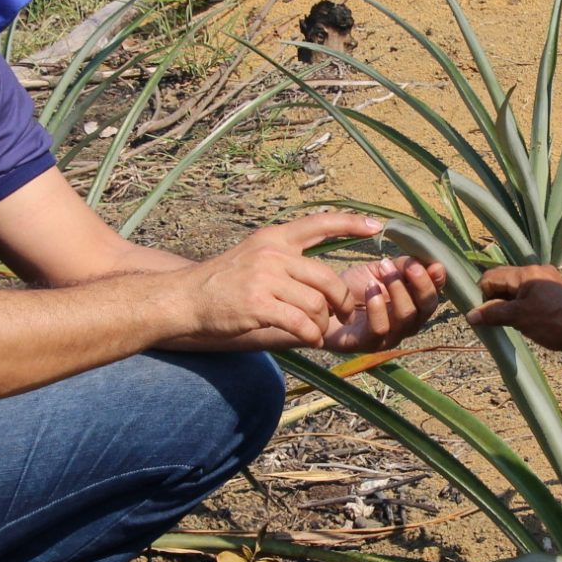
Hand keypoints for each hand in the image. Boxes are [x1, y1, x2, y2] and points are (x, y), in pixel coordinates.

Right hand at [178, 212, 367, 348]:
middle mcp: (272, 253)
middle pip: (327, 277)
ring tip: (316, 330)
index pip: (319, 222)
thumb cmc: (222, 283)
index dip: (351, 223)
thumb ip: (284, 259)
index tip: (376, 225)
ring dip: (323, 323)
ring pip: (317, 303)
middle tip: (342, 314)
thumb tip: (320, 278)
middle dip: (341, 300)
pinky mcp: (258, 305)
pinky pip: (301, 322)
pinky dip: (311, 335)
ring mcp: (265, 278)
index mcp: (274, 237)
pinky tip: (308, 339)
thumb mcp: (254, 255)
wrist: (185, 299)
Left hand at [322, 254, 446, 353]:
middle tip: (410, 266)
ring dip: (398, 289)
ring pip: (406, 317)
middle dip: (421, 284)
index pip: (434, 294)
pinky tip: (370, 288)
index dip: (437, 281)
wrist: (320, 304)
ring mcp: (390, 337)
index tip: (434, 264)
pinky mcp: (368, 344)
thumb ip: (402, 266)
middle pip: (426, 308)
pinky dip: (377, 306)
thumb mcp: (379, 271)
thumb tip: (426, 261)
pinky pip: (381, 328)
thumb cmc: (353, 289)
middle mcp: (407, 324)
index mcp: (414, 305)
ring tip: (384, 268)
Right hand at [467, 265, 561, 353]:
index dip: (483, 294)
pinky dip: (519, 304)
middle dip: (494, 299)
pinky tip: (522, 319)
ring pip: (514, 288)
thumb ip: (493, 313)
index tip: (483, 314)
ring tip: (510, 321)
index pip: (492, 276)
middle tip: (495, 319)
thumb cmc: (552, 324)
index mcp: (527, 273)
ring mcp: (545, 279)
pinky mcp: (551, 290)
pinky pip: (526, 293)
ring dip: (506, 303)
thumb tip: (470, 315)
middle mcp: (536, 270)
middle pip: (503, 280)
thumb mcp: (519, 318)